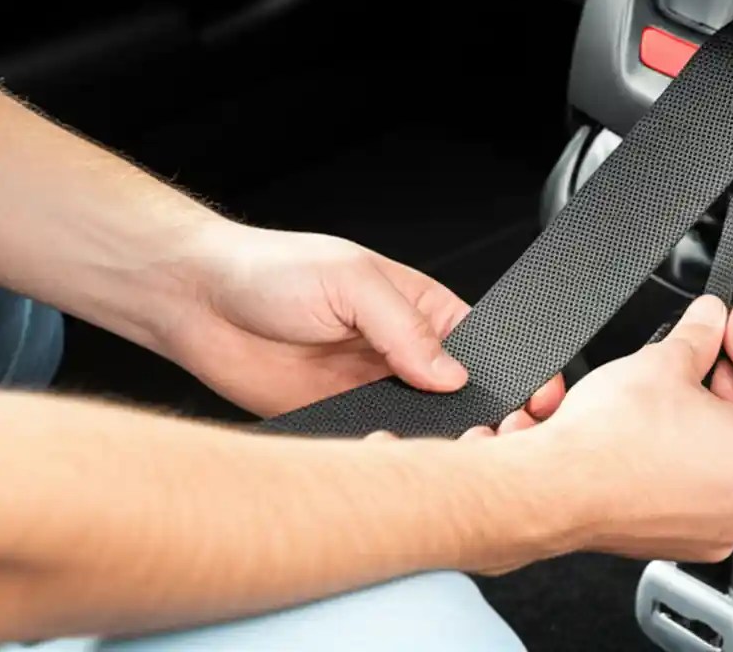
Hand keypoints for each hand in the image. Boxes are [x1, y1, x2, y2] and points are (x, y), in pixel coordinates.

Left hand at [160, 222, 564, 418]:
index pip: (488, 348)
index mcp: (424, 312)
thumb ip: (406, 328)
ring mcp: (374, 393)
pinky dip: (387, 461)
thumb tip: (451, 373)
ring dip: (442, 446)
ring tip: (447, 448)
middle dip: (492, 421)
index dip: (519, 375)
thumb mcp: (353, 280)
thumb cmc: (271, 270)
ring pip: (428, 432)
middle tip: (496, 436)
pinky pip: (377, 452)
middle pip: (468, 399)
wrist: (194, 301)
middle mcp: (405, 356)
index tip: (537, 400)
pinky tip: (384, 452)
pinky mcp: (338, 424)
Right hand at [513, 295, 732, 562]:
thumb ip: (699, 334)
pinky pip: (697, 486)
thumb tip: (708, 320)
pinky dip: (685, 453)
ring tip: (678, 382)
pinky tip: (660, 425)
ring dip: (706, 415)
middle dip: (729, 377)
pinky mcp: (682, 539)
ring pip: (725, 456)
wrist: (553, 489)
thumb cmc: (608, 442)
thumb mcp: (663, 362)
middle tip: (708, 344)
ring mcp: (717, 528)